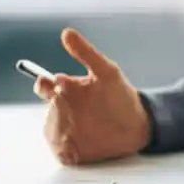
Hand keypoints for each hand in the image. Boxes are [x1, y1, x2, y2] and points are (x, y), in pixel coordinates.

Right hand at [33, 28, 151, 164]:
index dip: (44, 84)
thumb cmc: (120, 95)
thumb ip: (86, 52)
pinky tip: (73, 141)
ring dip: (58, 127)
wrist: (139, 124)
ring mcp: (66, 131)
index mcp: (66, 90)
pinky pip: (60, 150)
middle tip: (63, 103)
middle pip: (47, 109)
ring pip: (50, 130)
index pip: (45, 86)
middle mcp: (62, 110)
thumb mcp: (106, 71)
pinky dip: (62, 146)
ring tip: (72, 124)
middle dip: (54, 107)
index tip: (55, 83)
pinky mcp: (73, 150)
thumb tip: (66, 33)